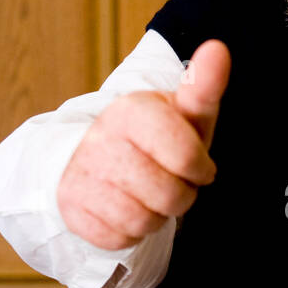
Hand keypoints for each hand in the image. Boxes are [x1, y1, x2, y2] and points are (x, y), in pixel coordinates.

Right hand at [56, 39, 230, 249]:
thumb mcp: (184, 112)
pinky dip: (130, 233)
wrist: (98, 157)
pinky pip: (117, 238)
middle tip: (172, 184)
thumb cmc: (156, 138)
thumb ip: (203, 85)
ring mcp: (80, 174)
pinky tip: (126, 209)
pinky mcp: (70, 208)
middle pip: (167, 195)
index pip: (185, 154)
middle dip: (179, 197)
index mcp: (131, 110)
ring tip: (150, 197)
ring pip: (141, 221)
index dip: (200, 169)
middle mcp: (100, 139)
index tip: (198, 166)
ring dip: (155, 216)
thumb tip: (218, 49)